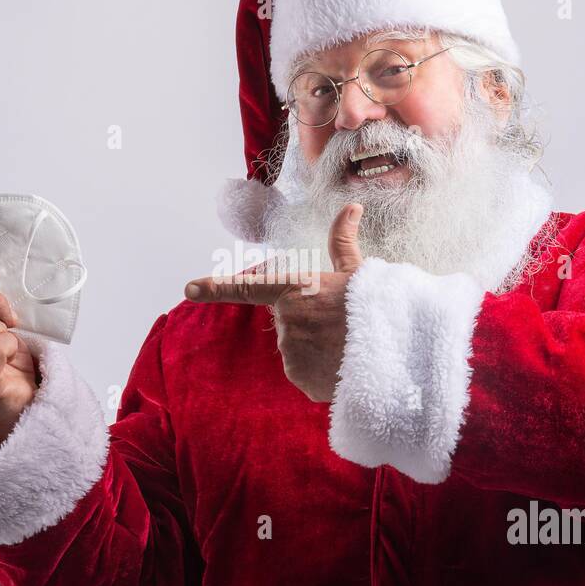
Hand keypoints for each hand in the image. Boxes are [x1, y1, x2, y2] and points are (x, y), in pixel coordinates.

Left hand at [184, 203, 363, 401]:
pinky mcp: (301, 378)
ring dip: (317, 351)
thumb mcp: (360, 273)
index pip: (248, 287)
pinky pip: (307, 375)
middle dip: (311, 327)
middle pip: (290, 325)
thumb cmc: (378, 307)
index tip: (188, 289)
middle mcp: (286, 321)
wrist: (396, 352)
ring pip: (298, 351)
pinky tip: (344, 367)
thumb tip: (351, 207)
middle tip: (341, 327)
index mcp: (296, 289)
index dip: (216, 288)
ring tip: (346, 348)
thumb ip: (344, 242)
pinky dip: (322, 374)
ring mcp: (291, 352)